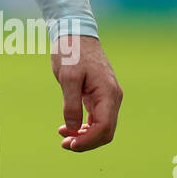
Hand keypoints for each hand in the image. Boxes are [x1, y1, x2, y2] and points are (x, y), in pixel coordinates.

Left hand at [50, 34, 121, 151]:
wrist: (75, 33)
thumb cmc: (71, 51)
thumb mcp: (67, 77)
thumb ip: (71, 104)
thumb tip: (73, 129)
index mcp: (108, 93)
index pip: (104, 127)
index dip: (88, 141)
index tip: (70, 144)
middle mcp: (112, 97)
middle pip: (105, 131)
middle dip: (86, 141)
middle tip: (64, 144)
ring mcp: (108, 96)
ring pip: (102, 126)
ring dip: (85, 135)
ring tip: (64, 137)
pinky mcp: (100, 95)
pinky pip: (97, 117)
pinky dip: (84, 126)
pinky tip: (68, 128)